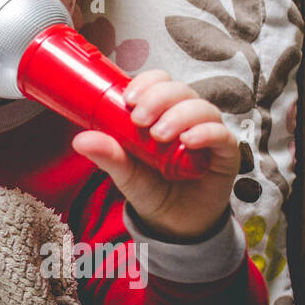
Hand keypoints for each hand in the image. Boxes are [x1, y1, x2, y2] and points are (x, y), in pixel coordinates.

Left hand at [69, 69, 238, 240]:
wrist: (173, 223)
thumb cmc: (150, 189)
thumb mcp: (124, 172)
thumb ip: (107, 154)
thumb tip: (79, 140)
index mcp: (160, 112)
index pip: (158, 82)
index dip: (146, 83)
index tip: (128, 99)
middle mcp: (186, 116)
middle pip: (179, 89)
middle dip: (158, 98)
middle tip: (140, 120)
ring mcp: (207, 132)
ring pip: (201, 107)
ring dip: (179, 115)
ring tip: (160, 135)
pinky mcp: (225, 153)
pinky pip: (222, 134)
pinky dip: (206, 132)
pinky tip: (189, 140)